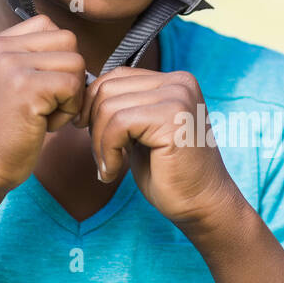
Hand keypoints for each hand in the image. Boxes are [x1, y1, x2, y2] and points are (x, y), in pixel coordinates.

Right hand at [0, 14, 87, 197]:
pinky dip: (68, 111)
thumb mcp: (6, 84)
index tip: (43, 89)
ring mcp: (9, 65)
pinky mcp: (25, 87)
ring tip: (44, 116)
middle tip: (48, 105)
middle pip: (67, 40)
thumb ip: (30, 60)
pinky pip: (73, 86)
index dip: (58, 58)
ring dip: (70, 95)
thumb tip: (78, 50)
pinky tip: (44, 126)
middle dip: (69, 75)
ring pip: (76, 62)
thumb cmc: (1, 133)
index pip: (47, 25)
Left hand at [80, 66, 240, 232]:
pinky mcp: (173, 119)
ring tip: (110, 167)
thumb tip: (81, 94)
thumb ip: (123, 108)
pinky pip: (118, 124)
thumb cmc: (169, 173)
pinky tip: (115, 171)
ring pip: (108, 107)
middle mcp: (179, 82)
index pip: (115, 77)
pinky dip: (107, 151)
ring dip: (99, 143)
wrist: (203, 205)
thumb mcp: (141, 132)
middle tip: (102, 158)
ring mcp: (178, 97)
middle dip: (94, 126)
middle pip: (107, 89)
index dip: (93, 106)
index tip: (91, 135)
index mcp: (174, 81)